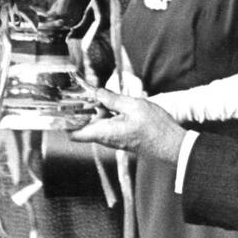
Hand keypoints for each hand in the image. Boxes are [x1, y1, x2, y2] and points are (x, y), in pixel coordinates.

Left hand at [68, 86, 185, 163]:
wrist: (172, 145)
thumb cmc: (155, 128)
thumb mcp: (133, 106)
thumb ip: (112, 99)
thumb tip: (97, 93)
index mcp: (104, 132)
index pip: (74, 133)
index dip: (66, 121)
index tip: (65, 105)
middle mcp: (106, 139)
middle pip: (84, 126)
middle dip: (83, 109)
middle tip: (86, 92)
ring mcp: (114, 139)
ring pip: (97, 125)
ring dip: (97, 111)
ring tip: (101, 95)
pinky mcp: (123, 138)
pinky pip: (108, 126)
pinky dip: (107, 114)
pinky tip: (115, 103)